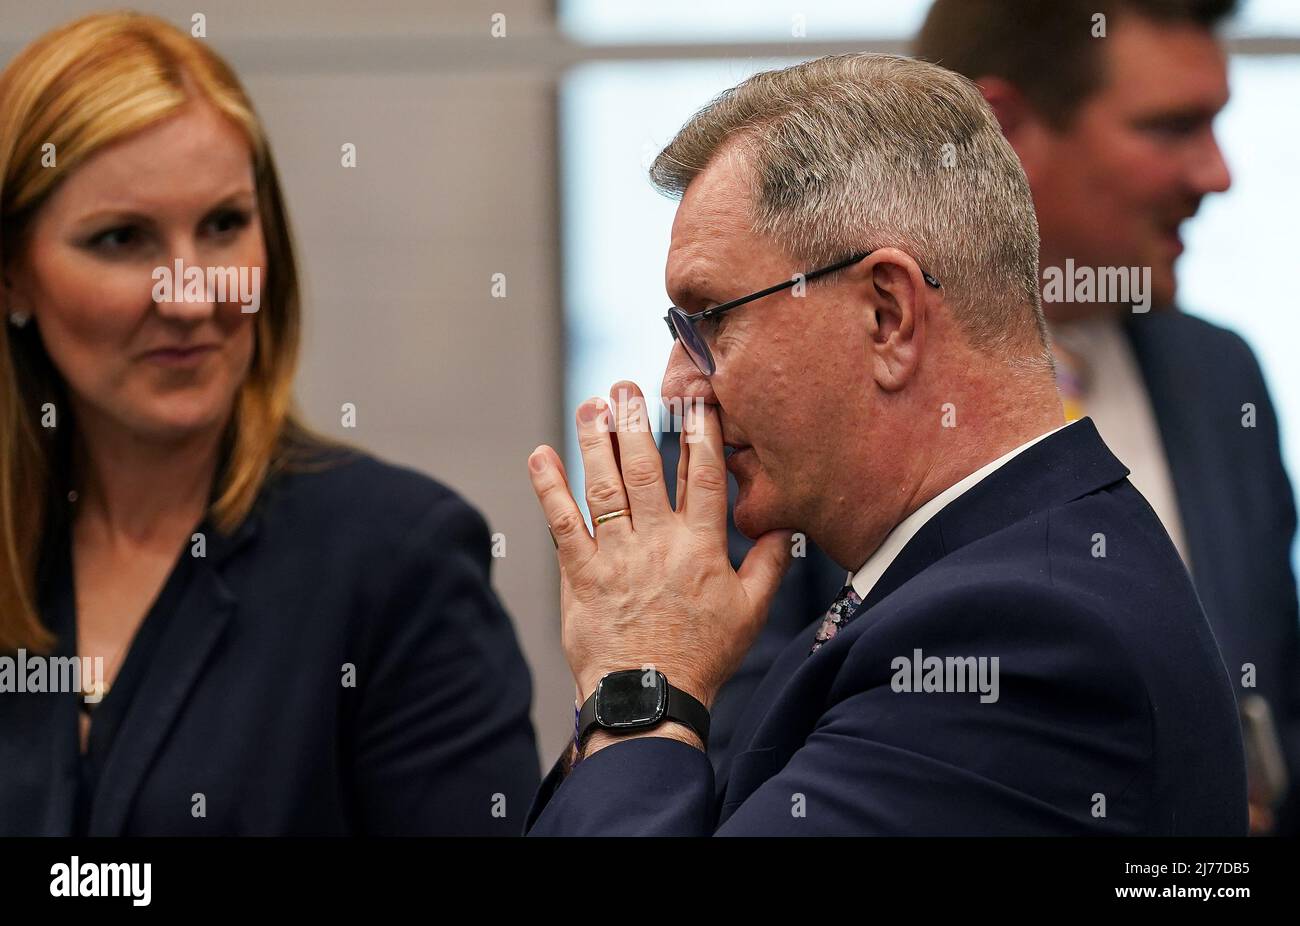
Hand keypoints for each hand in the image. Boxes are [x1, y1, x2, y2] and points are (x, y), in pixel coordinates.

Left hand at [528, 381, 793, 736]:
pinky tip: (540, 455)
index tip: (694, 396)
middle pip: (646, 468)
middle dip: (637, 421)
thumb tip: (783, 527)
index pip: (702, 475)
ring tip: (593, 403)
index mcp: (701, 547)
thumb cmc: (701, 657)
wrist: (650, 697)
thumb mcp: (750, 612)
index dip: (699, 431)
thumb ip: (768, 564)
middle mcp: (657, 542)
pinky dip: (549, 488)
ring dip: (596, 441)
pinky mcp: (581, 575)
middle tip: (628, 386)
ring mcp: (616, 556)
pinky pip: (563, 523)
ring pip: (605, 486)